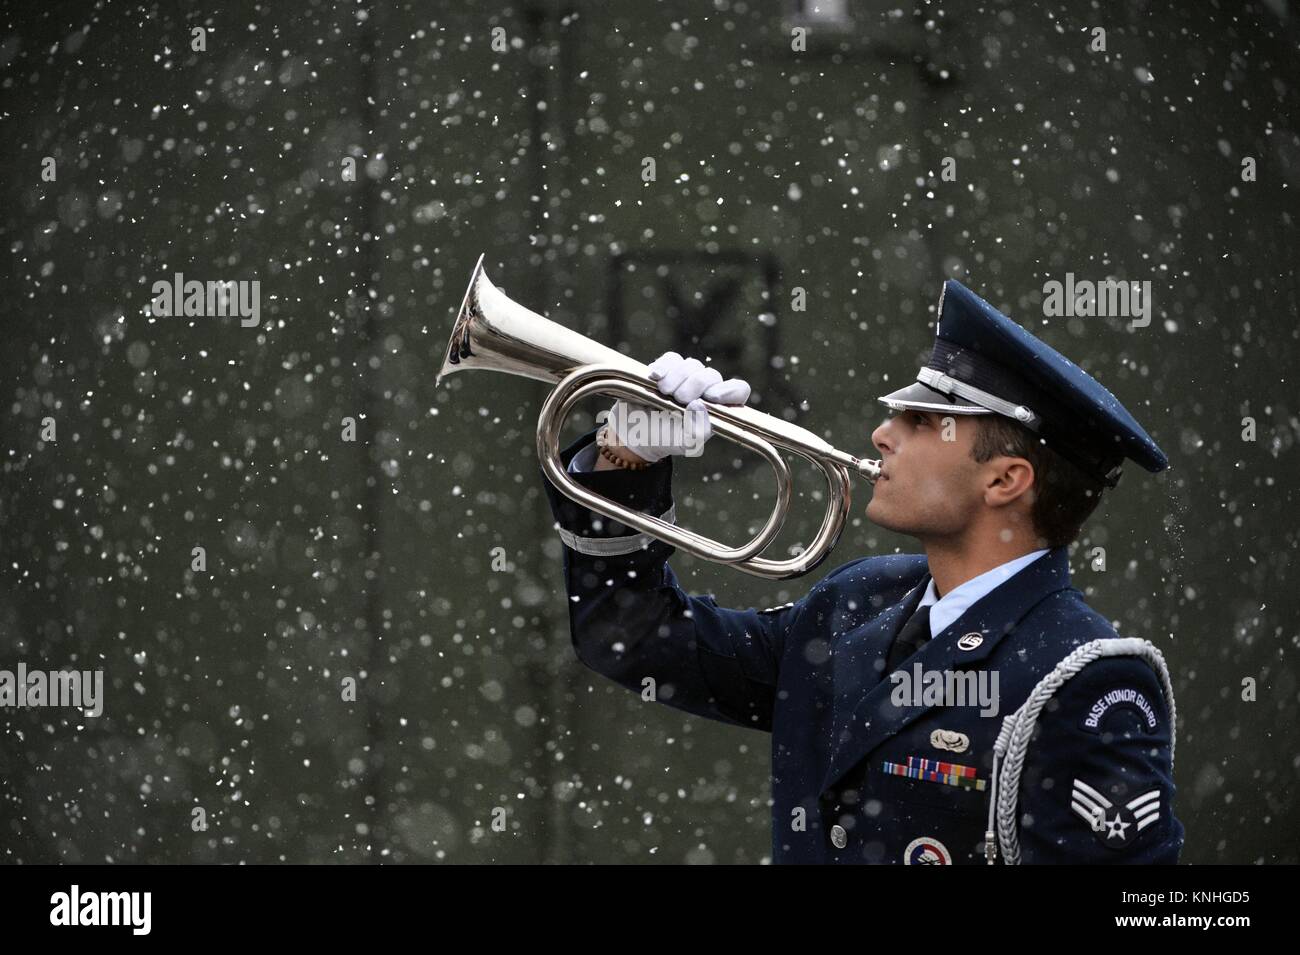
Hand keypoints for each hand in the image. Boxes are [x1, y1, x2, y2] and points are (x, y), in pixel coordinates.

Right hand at [599, 352, 751, 463]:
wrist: (636, 434)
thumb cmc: (666, 440)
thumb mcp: (685, 444)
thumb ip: (699, 431)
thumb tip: (699, 404)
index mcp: (717, 408)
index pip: (738, 390)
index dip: (729, 391)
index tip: (711, 398)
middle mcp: (705, 390)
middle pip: (711, 375)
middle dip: (694, 386)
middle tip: (678, 399)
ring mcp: (686, 377)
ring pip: (691, 365)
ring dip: (676, 378)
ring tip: (663, 392)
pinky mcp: (667, 369)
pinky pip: (671, 359)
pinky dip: (663, 367)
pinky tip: (655, 378)